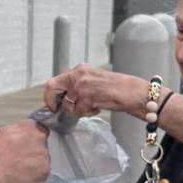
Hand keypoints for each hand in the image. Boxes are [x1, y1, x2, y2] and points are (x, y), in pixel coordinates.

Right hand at [0, 120, 50, 182]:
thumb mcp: (5, 131)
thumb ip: (20, 129)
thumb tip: (24, 131)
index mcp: (31, 127)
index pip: (41, 129)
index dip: (34, 137)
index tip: (30, 142)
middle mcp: (40, 139)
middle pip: (42, 144)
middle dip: (34, 149)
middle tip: (21, 156)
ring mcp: (44, 156)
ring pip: (43, 158)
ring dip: (35, 162)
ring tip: (20, 167)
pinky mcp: (45, 171)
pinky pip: (43, 172)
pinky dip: (36, 174)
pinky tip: (24, 174)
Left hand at [43, 65, 158, 121]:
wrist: (132, 92)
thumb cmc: (116, 88)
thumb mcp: (93, 80)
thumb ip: (78, 85)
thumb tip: (63, 97)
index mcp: (80, 69)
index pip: (56, 80)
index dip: (50, 94)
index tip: (51, 103)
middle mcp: (78, 75)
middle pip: (53, 87)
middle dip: (52, 101)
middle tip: (55, 110)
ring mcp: (82, 86)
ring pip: (68, 104)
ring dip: (77, 110)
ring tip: (92, 106)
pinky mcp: (87, 97)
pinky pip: (79, 111)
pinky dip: (87, 113)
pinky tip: (98, 107)